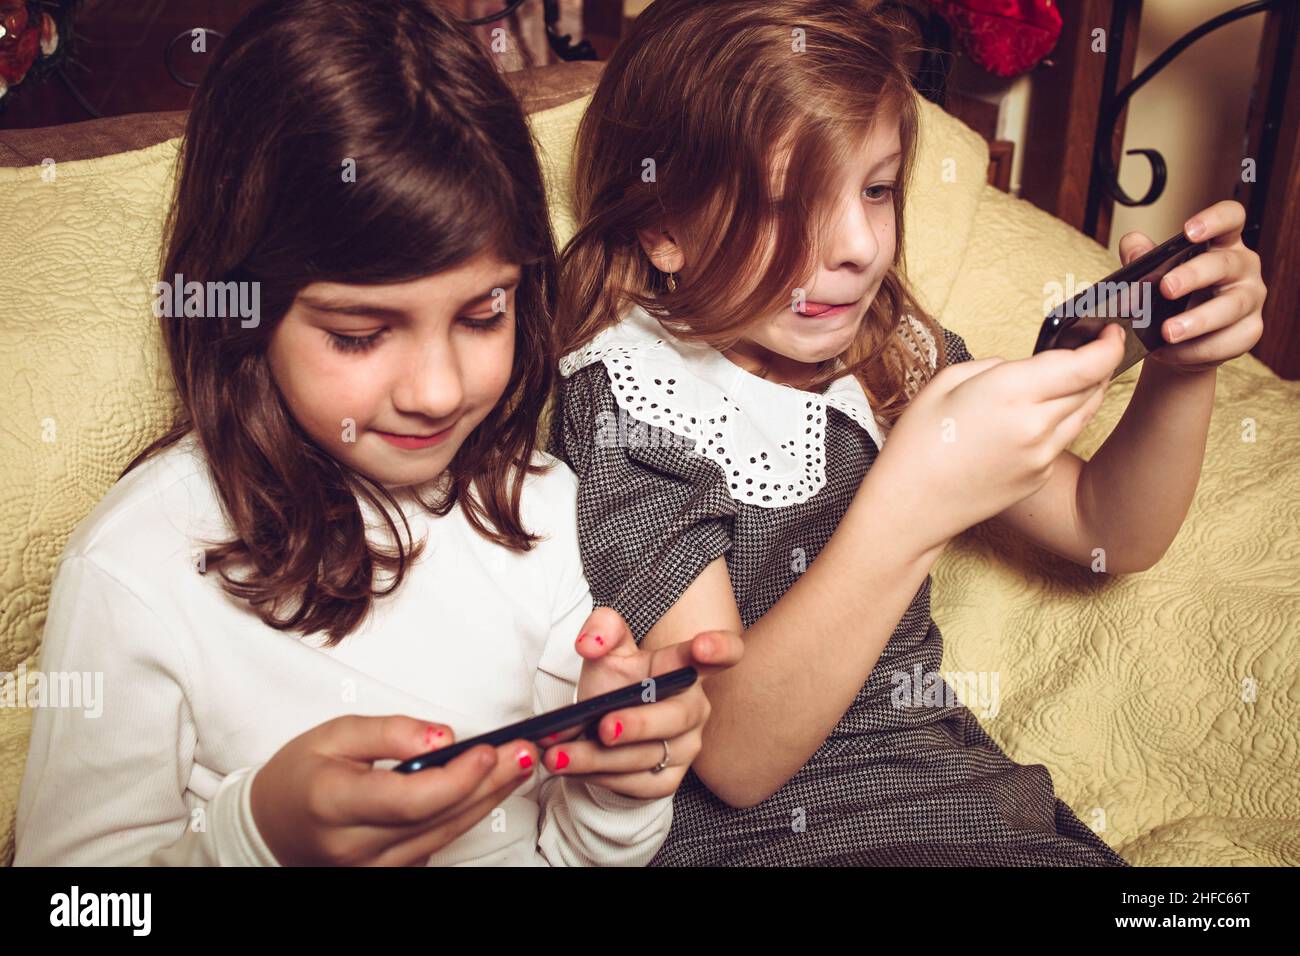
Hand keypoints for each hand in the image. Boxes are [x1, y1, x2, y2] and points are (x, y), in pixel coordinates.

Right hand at [250, 714, 538, 865]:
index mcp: (336, 803)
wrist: (272, 826)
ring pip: (446, 834)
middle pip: (439, 818)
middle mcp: (355, 846)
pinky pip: (437, 844)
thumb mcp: (336, 733)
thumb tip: (444, 736)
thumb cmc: (304, 774)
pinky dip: (467, 814)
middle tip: (528, 751)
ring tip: (521, 764)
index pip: (412, 799)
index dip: (459, 777)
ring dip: (489, 798)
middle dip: (490, 783)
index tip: (491, 749)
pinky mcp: (388, 872)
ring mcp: (373, 867)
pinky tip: (490, 786)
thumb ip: (390, 732)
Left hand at [539, 606, 743, 798]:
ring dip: (599, 757)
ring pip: (647, 756)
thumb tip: (590, 643)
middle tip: (604, 727)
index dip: (719, 649)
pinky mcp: (667, 781)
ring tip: (558, 754)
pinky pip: (636, 784)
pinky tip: (571, 767)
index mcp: (685, 667)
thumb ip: (601, 630)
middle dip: (639, 724)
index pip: (722, 652)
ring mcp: (685, 747)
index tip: (702, 647)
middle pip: (676, 717)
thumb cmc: (615, 683)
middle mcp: (694, 708)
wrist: (601, 727)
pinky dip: (599, 777)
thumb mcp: (606, 651)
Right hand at [868, 323, 1125, 555]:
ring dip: (1085, 392)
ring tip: (1072, 378)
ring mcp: (1042, 455)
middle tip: (1092, 348)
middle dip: (1098, 364)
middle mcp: (1035, 424)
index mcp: (1010, 391)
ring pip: (1084, 413)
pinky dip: (1059, 422)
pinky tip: (1037, 418)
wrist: (912, 505)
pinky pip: (1062, 440)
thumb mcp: (945, 382)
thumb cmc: (918, 442)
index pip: (1086, 365)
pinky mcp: (1039, 476)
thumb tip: (1020, 368)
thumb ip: (993, 366)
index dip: (1109, 345)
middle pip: (1092, 386)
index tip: (1112, 332)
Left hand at [1122, 199, 1266, 373]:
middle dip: (1194, 276)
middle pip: (1224, 265)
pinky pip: (1226, 341)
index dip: (1213, 220)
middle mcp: (1243, 267)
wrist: (1179, 341)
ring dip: (1197, 321)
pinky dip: (1195, 350)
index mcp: (1222, 243)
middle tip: (1166, 288)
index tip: (1189, 231)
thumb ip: (1141, 255)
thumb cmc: (1171, 298)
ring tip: (1167, 332)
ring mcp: (1251, 299)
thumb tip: (1133, 246)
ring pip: (1230, 307)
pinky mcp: (1249, 331)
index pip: (1230, 219)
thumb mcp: (1154, 273)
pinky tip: (1170, 352)